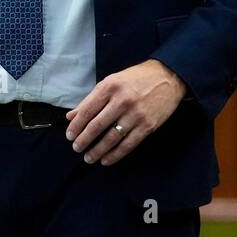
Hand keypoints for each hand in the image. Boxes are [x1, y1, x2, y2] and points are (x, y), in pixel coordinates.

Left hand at [64, 59, 186, 165]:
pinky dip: (115, 155)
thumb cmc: (136, 78)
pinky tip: (106, 160)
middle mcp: (122, 100)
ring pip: (111, 138)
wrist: (167, 77)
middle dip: (84, 140)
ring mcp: (135, 114)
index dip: (76, 126)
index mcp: (110, 86)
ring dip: (97, 150)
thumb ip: (91, 99)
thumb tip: (71, 116)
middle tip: (76, 148)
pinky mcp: (147, 126)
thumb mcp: (111, 81)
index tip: (69, 136)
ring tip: (89, 158)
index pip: (87, 110)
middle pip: (97, 126)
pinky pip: (128, 144)